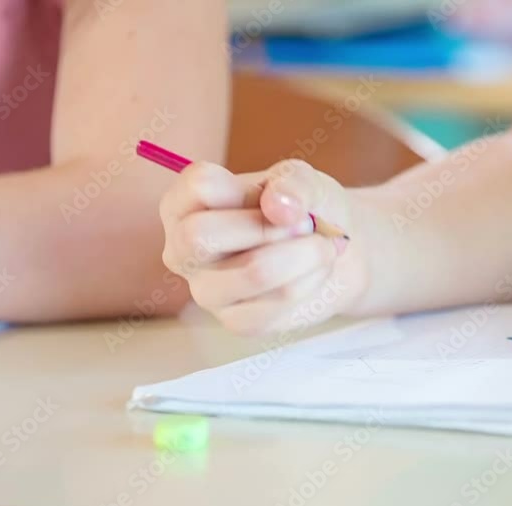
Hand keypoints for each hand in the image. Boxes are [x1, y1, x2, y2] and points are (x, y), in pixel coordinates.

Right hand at [159, 159, 367, 334]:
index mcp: (183, 205)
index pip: (198, 186)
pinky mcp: (236, 321)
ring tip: (320, 246)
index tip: (276, 196)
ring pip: (252, 272)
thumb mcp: (302, 179)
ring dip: (304, 255)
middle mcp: (183, 250)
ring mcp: (205, 291)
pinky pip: (277, 301)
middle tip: (305, 224)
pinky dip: (311, 280)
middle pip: (201, 236)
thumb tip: (278, 206)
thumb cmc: (302, 208)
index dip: (247, 188)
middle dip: (268, 227)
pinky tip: (314, 270)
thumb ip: (292, 181)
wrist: (329, 250)